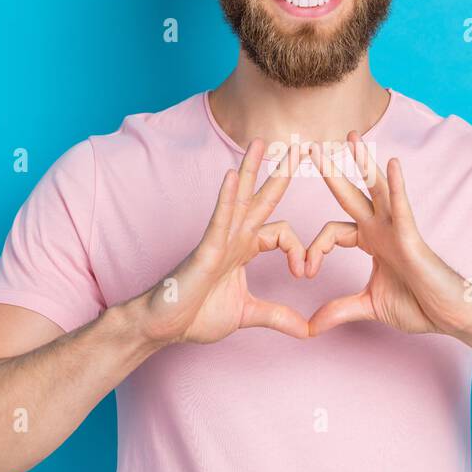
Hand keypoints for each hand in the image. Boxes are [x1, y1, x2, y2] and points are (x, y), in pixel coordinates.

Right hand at [138, 138, 309, 343]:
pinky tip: (232, 174)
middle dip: (280, 172)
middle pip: (261, 198)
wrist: (163, 327)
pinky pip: (219, 218)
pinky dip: (226, 197)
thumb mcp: (248, 315)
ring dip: (250, 168)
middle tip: (297, 144)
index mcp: (244, 250)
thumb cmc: (195, 315)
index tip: (303, 274)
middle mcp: (233, 238)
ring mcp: (218, 240)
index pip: (282, 235)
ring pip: (238, 198)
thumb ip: (278, 317)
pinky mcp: (205, 249)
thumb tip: (307, 330)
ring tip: (260, 141)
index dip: (298, 251)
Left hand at [304, 133, 471, 337]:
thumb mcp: (369, 306)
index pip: (332, 232)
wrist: (450, 315)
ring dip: (362, 162)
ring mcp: (397, 229)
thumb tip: (310, 326)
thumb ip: (339, 310)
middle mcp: (381, 229)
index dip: (314, 249)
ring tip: (350, 137)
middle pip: (350, 194)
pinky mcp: (412, 237)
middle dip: (330, 171)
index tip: (307, 272)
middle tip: (310, 146)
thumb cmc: (418, 305)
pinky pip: (402, 207)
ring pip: (376, 189)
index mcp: (370, 242)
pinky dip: (396, 186)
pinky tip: (391, 164)